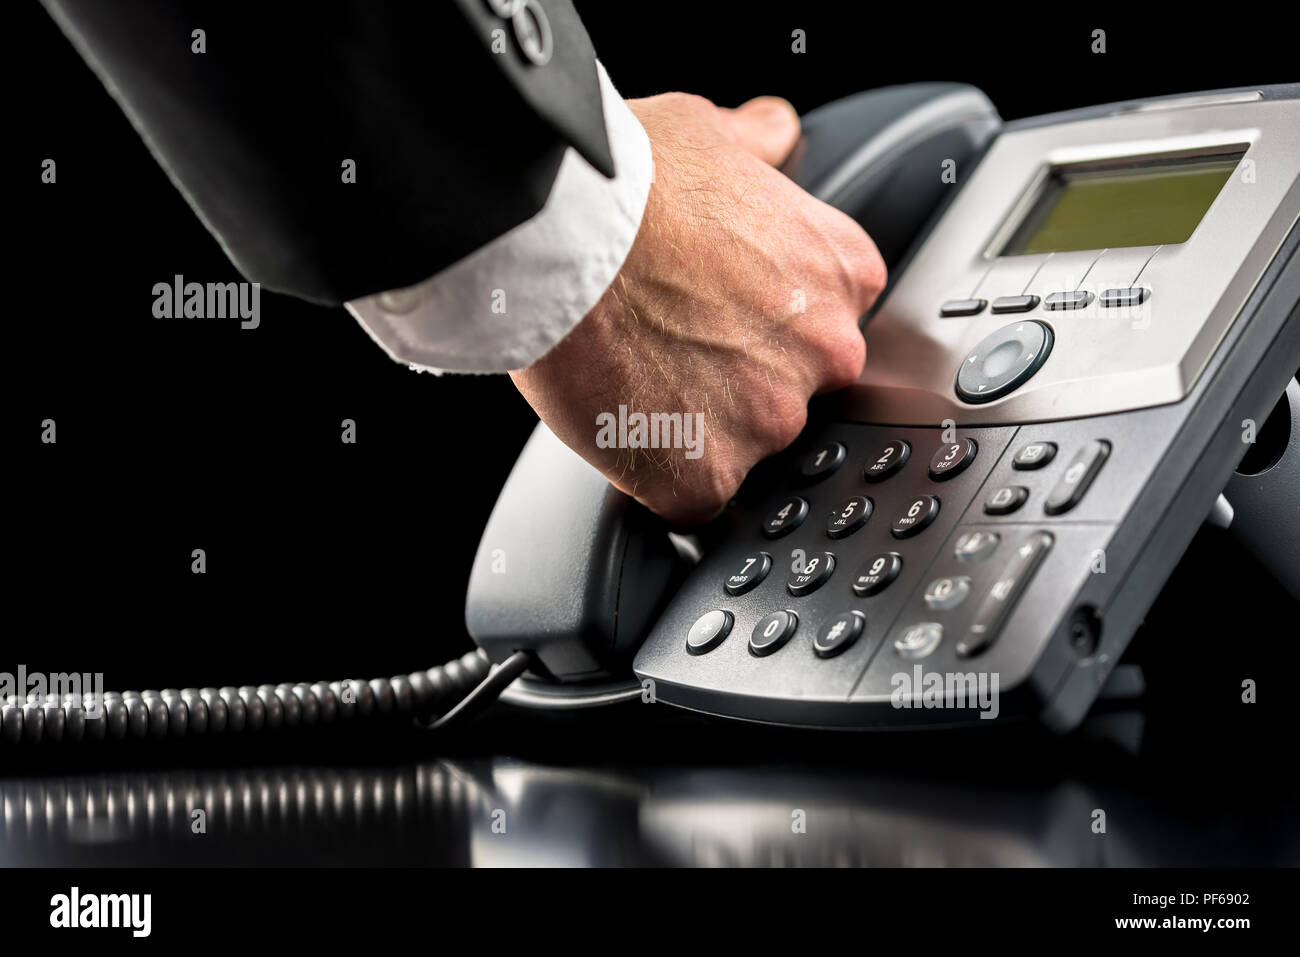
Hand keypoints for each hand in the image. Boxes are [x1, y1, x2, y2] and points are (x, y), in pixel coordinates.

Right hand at [510, 93, 885, 524]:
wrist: (560, 231)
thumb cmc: (627, 179)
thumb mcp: (708, 133)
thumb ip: (758, 144)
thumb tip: (772, 130)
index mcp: (839, 272)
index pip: (824, 325)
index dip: (765, 328)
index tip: (723, 322)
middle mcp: (824, 349)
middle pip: (791, 393)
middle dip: (739, 383)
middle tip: (672, 351)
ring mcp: (770, 418)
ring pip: (743, 447)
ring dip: (696, 429)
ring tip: (634, 379)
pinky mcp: (707, 473)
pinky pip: (691, 497)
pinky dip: (657, 474)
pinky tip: (623, 426)